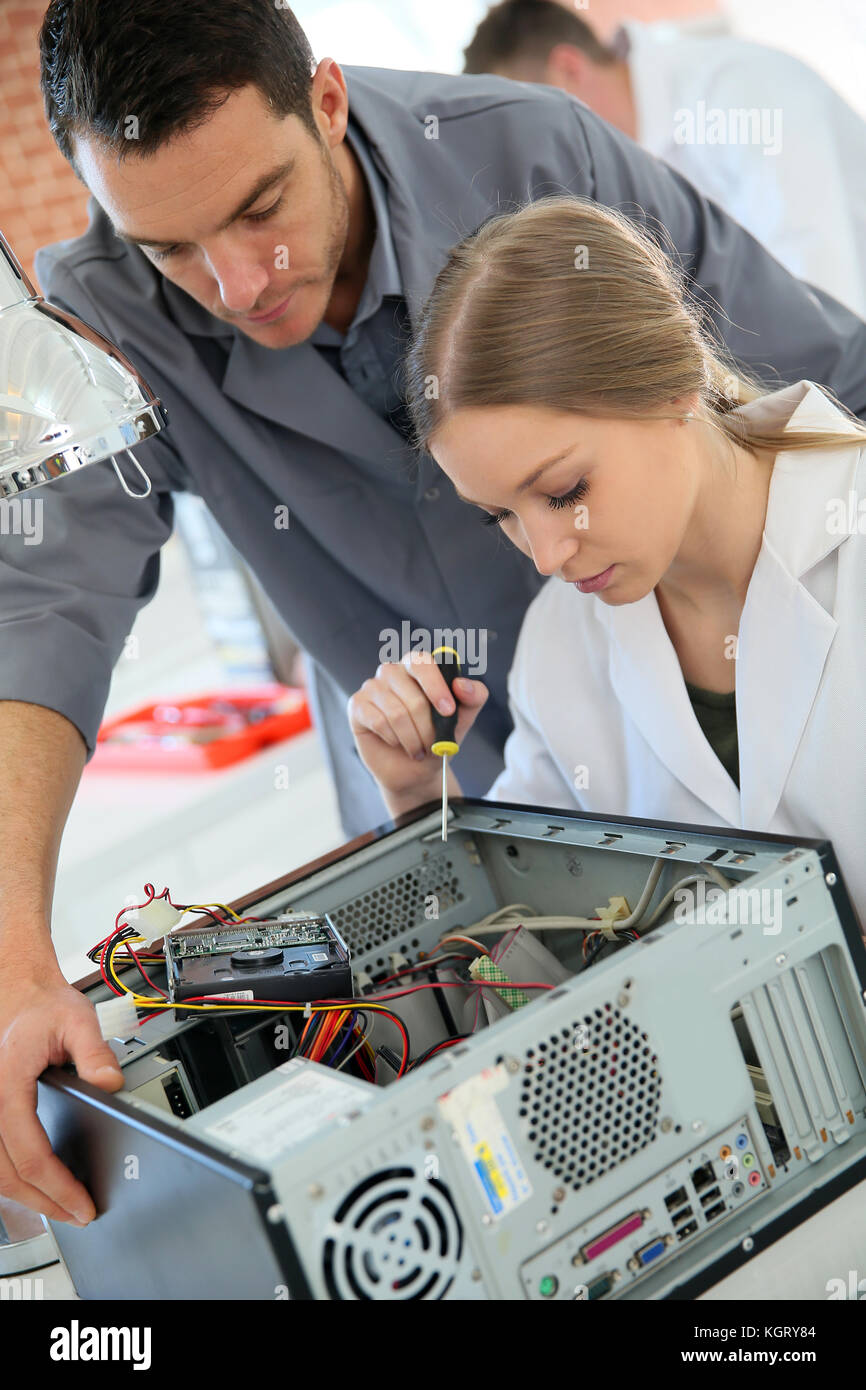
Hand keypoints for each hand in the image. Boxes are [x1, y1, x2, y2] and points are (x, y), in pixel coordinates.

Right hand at [0, 961, 124, 1223]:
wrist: (17, 991)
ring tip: (61, 1207)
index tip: (81, 1204)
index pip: (29, 1152)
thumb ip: (95, 1053)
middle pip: (7, 1173)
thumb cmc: (42, 1005)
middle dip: (44, 1202)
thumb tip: (109, 1083)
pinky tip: (37, 1184)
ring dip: (26, 1196)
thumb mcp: (77, 1019)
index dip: (56, 1186)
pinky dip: (14, 1178)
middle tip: (78, 1215)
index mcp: (7, 1084)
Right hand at [347, 652, 488, 803]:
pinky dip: (393, 739)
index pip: (423, 663)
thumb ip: (474, 697)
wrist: (415, 769)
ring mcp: (372, 686)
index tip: (448, 712)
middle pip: (413, 696)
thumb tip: (462, 685)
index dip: (436, 687)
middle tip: (432, 743)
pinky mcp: (357, 705)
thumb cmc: (437, 737)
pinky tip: (396, 743)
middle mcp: (393, 671)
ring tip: (418, 748)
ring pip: (396, 712)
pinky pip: (377, 721)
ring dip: (412, 738)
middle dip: (427, 728)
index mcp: (418, 666)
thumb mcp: (463, 719)